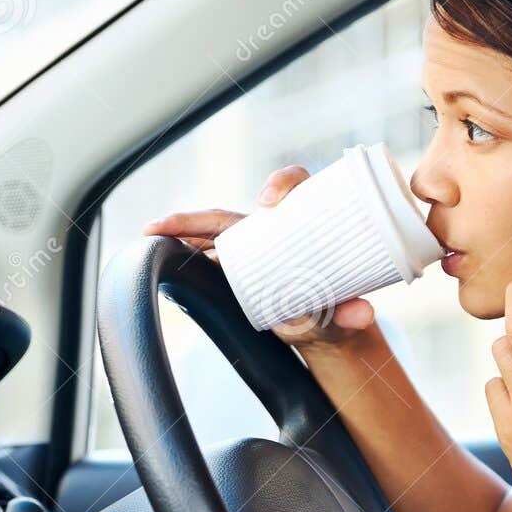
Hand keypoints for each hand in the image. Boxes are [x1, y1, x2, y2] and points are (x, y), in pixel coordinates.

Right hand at [141, 165, 375, 348]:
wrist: (328, 328)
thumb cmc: (338, 311)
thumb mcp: (345, 314)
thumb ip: (351, 314)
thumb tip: (361, 314)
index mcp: (301, 226)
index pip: (292, 186)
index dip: (281, 183)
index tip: (269, 202)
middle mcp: (268, 232)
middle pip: (228, 214)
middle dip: (195, 218)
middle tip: (168, 226)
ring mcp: (245, 252)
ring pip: (207, 234)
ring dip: (177, 233)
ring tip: (150, 235)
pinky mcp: (231, 272)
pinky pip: (202, 256)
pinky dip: (179, 253)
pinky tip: (154, 253)